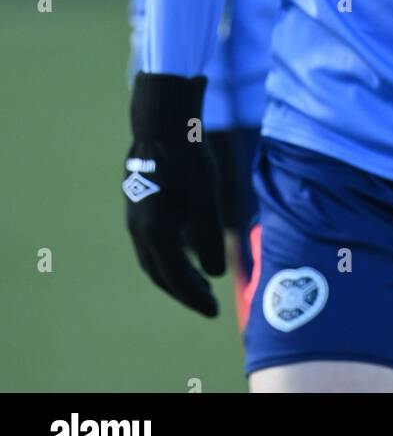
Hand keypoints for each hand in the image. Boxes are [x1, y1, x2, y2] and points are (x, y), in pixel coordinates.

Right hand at [123, 73, 225, 315]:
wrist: (160, 124)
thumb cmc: (187, 159)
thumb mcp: (206, 198)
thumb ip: (209, 238)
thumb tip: (215, 273)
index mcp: (155, 232)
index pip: (176, 278)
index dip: (195, 298)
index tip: (214, 312)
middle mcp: (139, 230)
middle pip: (160, 274)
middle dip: (184, 292)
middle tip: (209, 302)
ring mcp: (134, 218)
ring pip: (152, 260)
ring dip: (175, 275)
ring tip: (200, 281)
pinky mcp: (136, 207)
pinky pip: (150, 244)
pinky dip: (167, 257)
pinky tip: (185, 251)